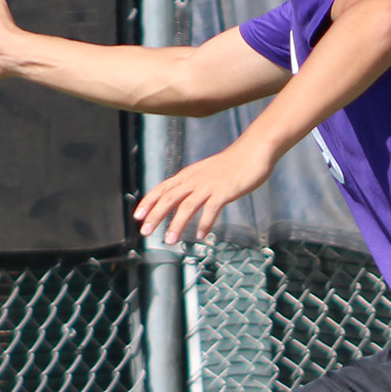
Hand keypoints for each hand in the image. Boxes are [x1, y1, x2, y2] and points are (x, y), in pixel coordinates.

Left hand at [134, 139, 277, 243]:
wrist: (253, 151)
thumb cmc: (231, 164)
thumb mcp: (206, 172)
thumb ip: (193, 184)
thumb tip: (182, 199)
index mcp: (188, 175)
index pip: (162, 188)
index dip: (148, 202)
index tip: (137, 216)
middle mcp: (195, 179)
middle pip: (169, 198)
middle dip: (155, 215)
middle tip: (145, 232)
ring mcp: (209, 185)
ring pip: (187, 206)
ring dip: (177, 224)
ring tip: (170, 240)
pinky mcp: (224, 191)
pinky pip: (211, 209)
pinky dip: (205, 223)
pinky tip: (201, 236)